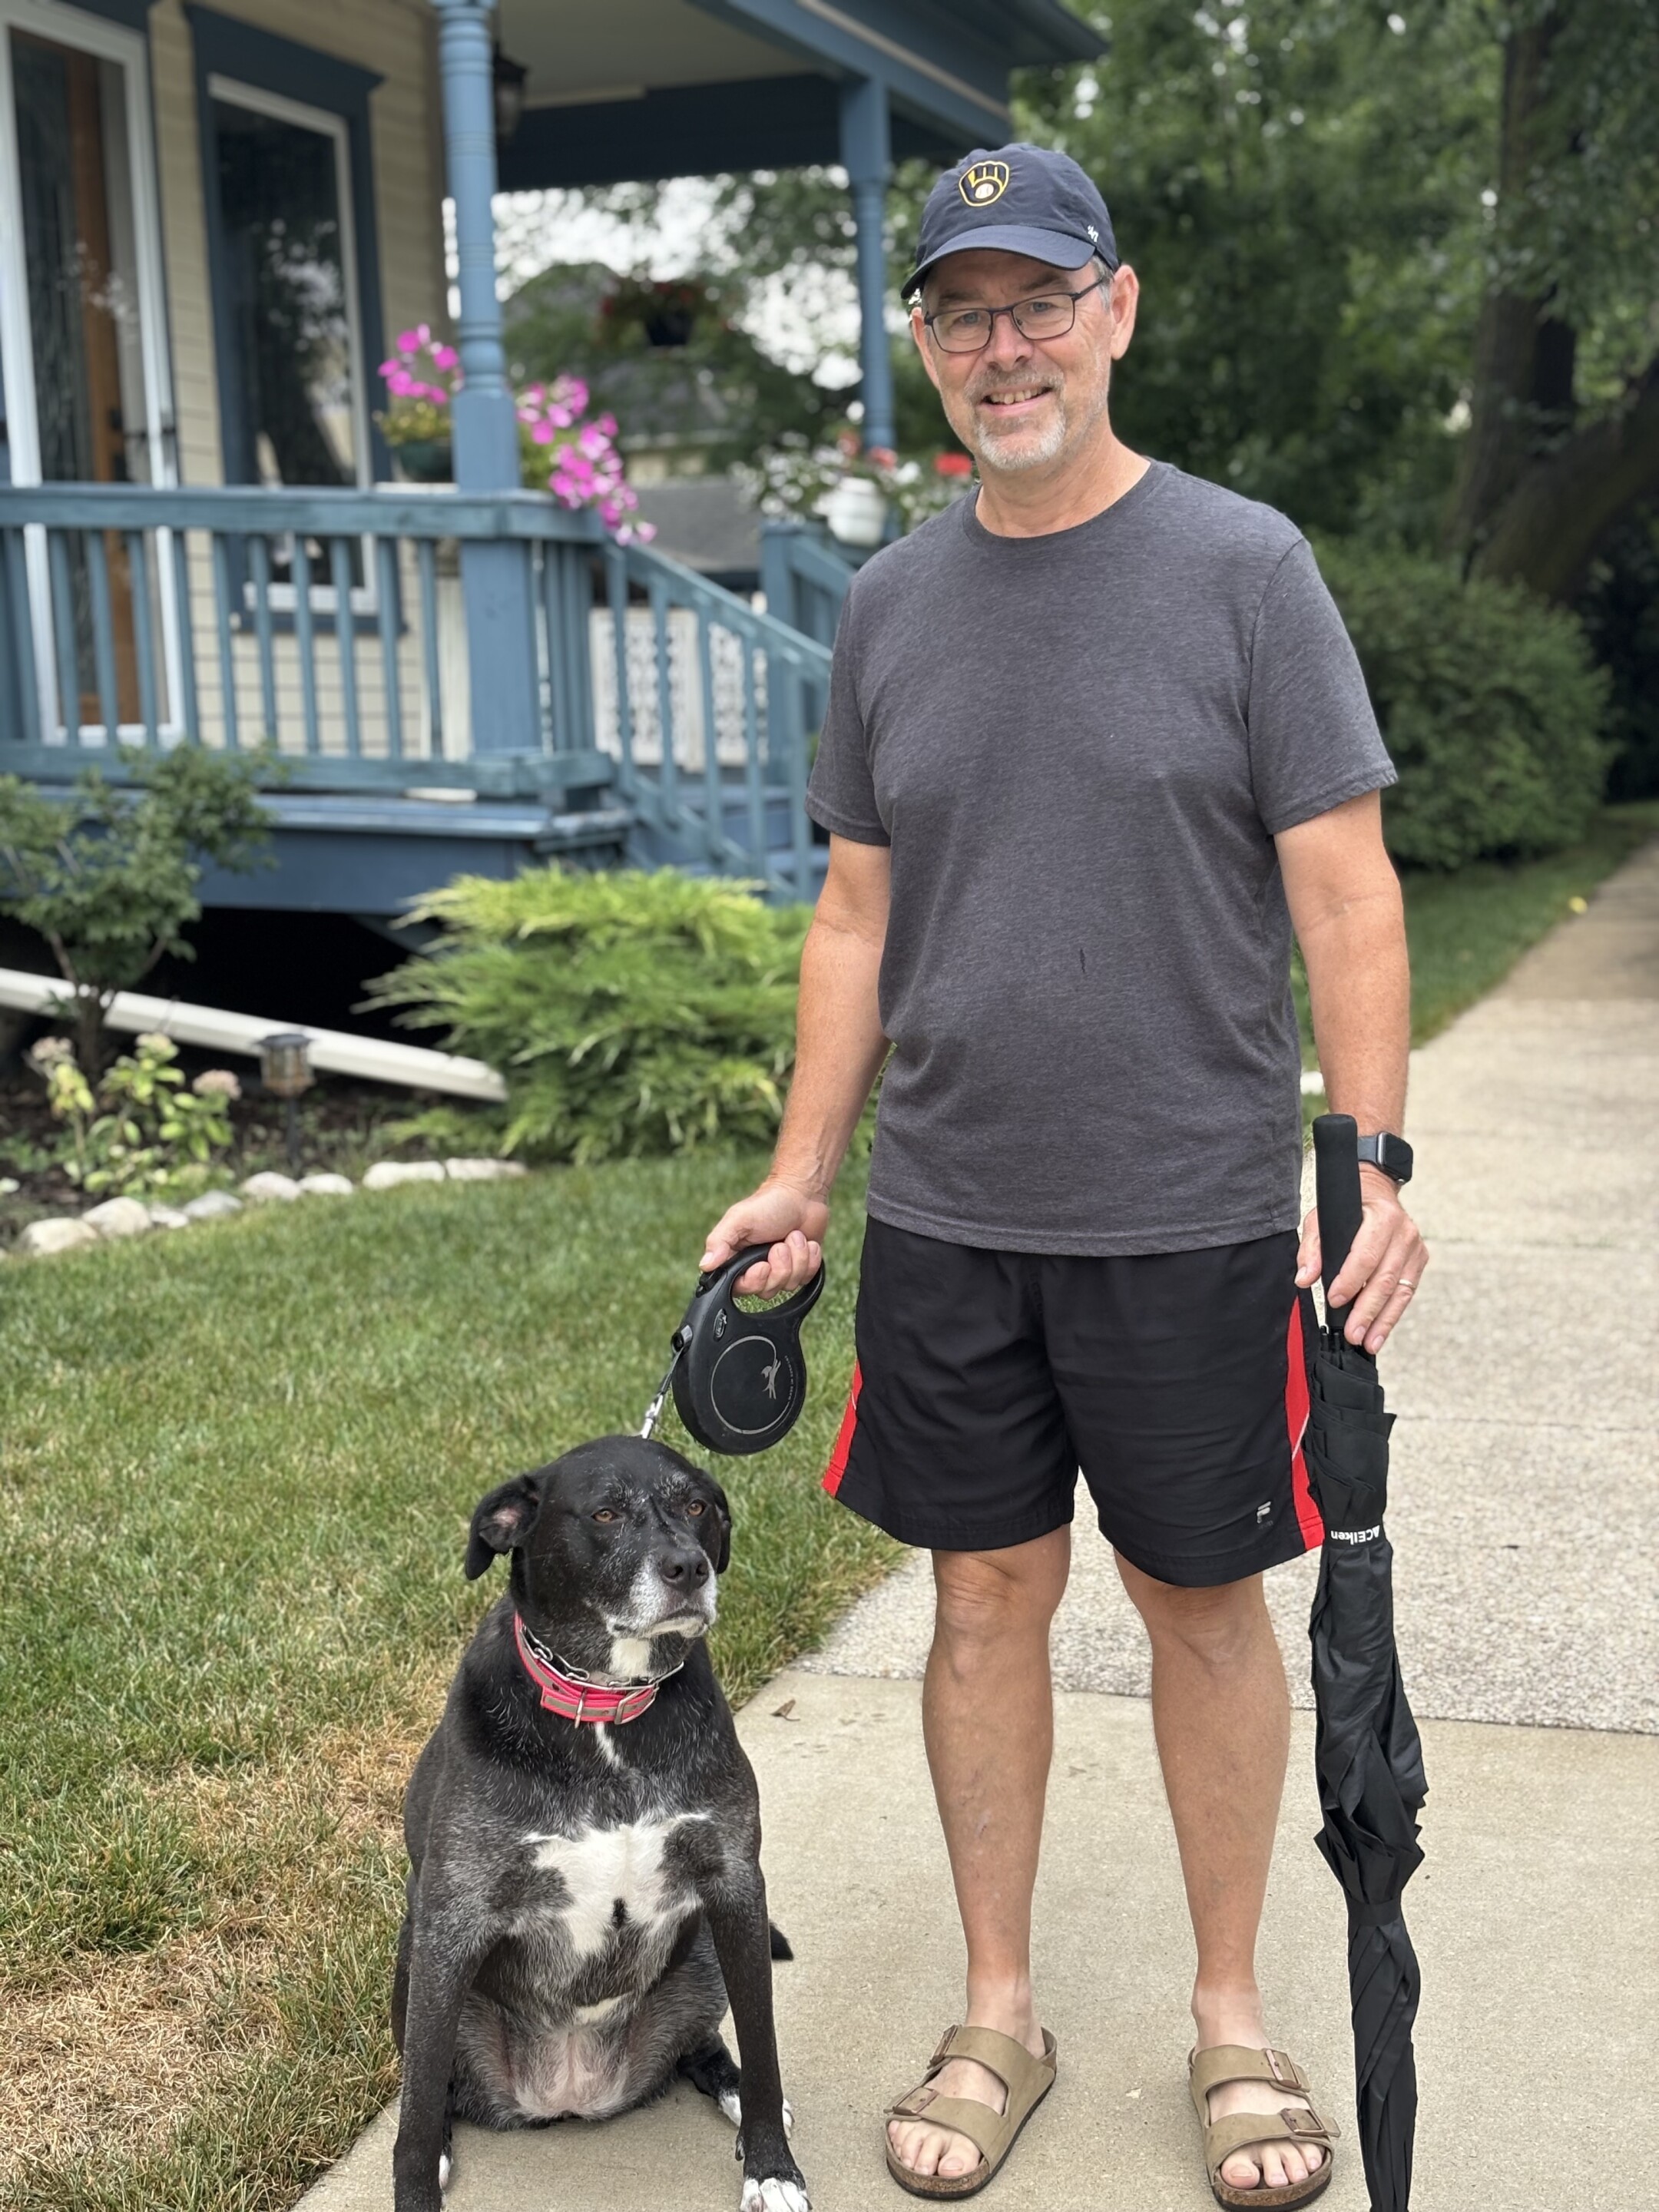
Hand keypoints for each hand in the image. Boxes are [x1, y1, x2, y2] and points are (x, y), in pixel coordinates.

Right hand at [700, 1181, 827, 1295]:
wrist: (801, 1194)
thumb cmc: (768, 1203)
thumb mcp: (738, 1219)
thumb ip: (719, 1242)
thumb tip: (705, 1265)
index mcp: (738, 1260)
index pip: (741, 1288)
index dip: (755, 1281)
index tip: (763, 1264)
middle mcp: (758, 1268)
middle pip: (768, 1290)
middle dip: (779, 1267)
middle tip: (780, 1245)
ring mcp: (782, 1270)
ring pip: (790, 1284)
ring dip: (797, 1257)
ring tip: (794, 1236)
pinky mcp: (802, 1268)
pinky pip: (808, 1277)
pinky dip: (811, 1258)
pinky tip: (806, 1241)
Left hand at [1295, 1167, 1428, 1352]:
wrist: (1377, 1191)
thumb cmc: (1347, 1206)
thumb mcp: (1322, 1218)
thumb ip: (1312, 1248)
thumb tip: (1304, 1279)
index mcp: (1381, 1217)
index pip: (1365, 1255)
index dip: (1350, 1281)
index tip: (1335, 1300)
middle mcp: (1404, 1233)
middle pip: (1385, 1278)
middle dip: (1367, 1310)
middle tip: (1353, 1334)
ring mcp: (1415, 1248)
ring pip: (1400, 1291)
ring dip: (1383, 1320)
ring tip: (1368, 1342)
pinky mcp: (1419, 1261)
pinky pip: (1407, 1293)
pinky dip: (1393, 1315)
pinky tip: (1380, 1333)